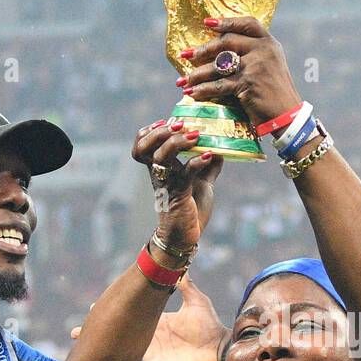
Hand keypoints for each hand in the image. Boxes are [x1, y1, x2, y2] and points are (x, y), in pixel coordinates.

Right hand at [73, 274, 228, 360]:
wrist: (219, 349)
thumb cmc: (209, 326)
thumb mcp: (195, 300)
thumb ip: (185, 284)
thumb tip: (179, 263)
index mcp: (159, 321)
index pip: (131, 315)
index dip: (114, 311)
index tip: (93, 307)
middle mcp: (152, 337)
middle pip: (121, 334)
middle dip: (100, 332)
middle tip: (76, 331)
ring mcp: (152, 354)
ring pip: (122, 352)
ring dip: (103, 350)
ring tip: (82, 349)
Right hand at [132, 120, 221, 254]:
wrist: (185, 237)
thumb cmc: (189, 210)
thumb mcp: (200, 184)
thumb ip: (208, 167)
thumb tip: (220, 150)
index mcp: (159, 168)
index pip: (141, 144)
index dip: (149, 131)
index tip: (167, 123)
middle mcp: (159, 173)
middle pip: (145, 146)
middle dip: (161, 132)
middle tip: (181, 126)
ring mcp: (167, 183)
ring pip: (161, 156)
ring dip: (177, 142)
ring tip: (195, 136)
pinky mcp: (179, 194)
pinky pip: (184, 174)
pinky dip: (197, 162)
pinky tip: (210, 156)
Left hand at [176, 16, 300, 128]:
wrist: (288, 116)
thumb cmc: (276, 93)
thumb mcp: (271, 66)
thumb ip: (253, 54)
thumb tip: (221, 51)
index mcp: (269, 43)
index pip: (247, 23)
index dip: (226, 21)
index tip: (207, 23)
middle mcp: (263, 50)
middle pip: (227, 41)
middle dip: (203, 49)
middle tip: (185, 55)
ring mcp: (256, 66)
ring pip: (219, 65)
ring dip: (198, 73)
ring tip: (183, 81)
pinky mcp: (248, 83)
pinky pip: (219, 85)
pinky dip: (203, 90)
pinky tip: (193, 94)